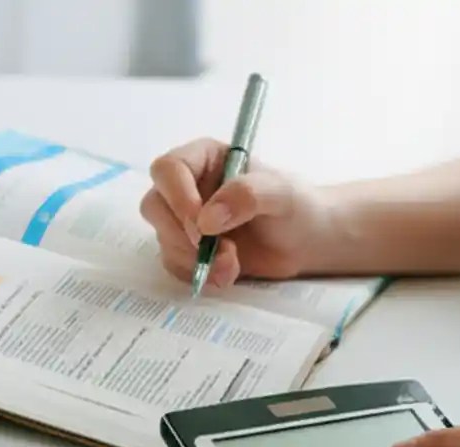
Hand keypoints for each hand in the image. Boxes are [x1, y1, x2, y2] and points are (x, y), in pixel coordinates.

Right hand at [139, 137, 338, 286]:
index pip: (168, 169)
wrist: (304, 242)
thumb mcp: (280, 193)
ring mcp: (183, 220)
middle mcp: (186, 186)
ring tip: (232, 264)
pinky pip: (175, 264)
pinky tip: (226, 274)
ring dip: (195, 259)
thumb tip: (207, 220)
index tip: (202, 226)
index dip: (177, 197)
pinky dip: (199, 274)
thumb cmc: (295, 206)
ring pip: (164, 239)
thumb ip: (246, 195)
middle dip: (183, 235)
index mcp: (203, 159)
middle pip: (155, 206)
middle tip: (220, 250)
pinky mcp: (186, 250)